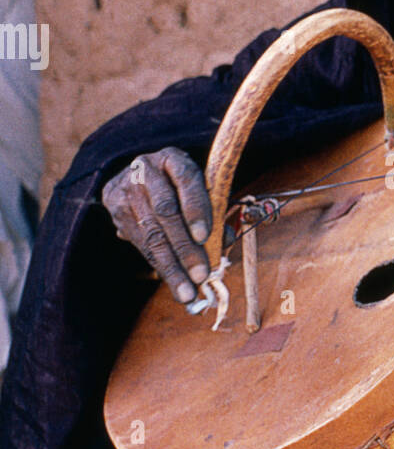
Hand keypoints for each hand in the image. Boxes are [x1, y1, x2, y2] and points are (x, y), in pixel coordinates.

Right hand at [102, 147, 212, 302]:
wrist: (137, 174)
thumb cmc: (178, 186)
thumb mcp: (198, 189)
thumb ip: (213, 211)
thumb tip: (226, 239)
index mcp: (173, 158)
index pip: (186, 180)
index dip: (195, 208)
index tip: (204, 236)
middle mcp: (145, 168)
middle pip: (166, 211)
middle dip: (185, 247)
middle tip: (200, 275)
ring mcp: (125, 186)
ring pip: (150, 231)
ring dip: (171, 266)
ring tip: (187, 291)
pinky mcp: (112, 204)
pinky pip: (138, 241)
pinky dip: (158, 264)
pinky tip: (172, 281)